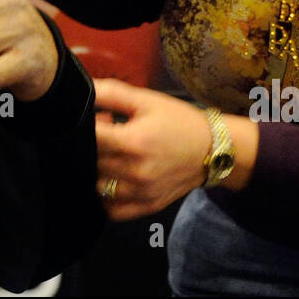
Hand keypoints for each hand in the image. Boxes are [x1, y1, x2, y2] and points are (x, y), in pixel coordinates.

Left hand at [94, 78, 212, 220]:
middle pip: (92, 160)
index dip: (89, 123)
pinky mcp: (146, 206)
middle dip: (95, 144)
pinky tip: (117, 178)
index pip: (90, 137)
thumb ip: (111, 93)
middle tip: (110, 132)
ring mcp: (140, 192)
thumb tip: (84, 88)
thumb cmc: (179, 121)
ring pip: (98, 185)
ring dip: (100, 169)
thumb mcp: (146, 100)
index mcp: (133, 142)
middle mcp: (135, 171)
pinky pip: (112, 209)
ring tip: (114, 155)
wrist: (213, 149)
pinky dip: (108, 196)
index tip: (101, 117)